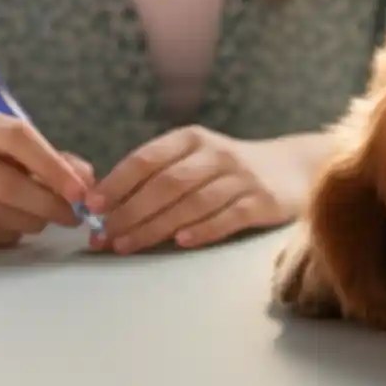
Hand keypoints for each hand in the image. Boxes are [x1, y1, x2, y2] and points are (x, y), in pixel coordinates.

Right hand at [0, 108, 91, 246]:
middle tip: (74, 216)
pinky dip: (8, 233)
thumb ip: (50, 157)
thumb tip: (87, 180)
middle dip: (49, 205)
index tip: (82, 192)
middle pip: (9, 185)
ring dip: (32, 222)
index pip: (18, 139)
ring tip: (44, 218)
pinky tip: (14, 225)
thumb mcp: (6, 142)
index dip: (54, 167)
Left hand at [87, 126, 323, 253]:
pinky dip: (202, 230)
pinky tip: (179, 243)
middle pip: (165, 184)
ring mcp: (240, 177)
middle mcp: (214, 154)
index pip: (146, 159)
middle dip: (129, 211)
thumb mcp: (195, 157)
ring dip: (155, 226)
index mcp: (190, 140)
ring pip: (191, 203)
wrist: (293, 168)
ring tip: (127, 245)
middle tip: (102, 235)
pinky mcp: (262, 201)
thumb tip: (106, 202)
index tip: (91, 205)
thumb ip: (158, 173)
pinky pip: (227, 217)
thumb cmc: (228, 169)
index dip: (116, 182)